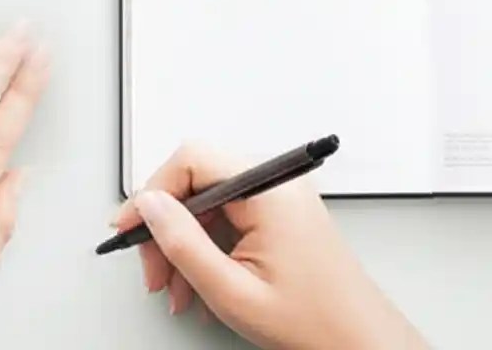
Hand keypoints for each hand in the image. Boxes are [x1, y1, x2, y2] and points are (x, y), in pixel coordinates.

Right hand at [114, 145, 425, 349]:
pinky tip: (200, 286)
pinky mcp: (280, 215)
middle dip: (165, 229)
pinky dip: (206, 250)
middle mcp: (277, 185)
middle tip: (152, 269)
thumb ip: (183, 242)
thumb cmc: (315, 322)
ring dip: (183, 247)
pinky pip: (227, 219)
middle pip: (195, 182)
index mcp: (270, 191)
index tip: (129, 225)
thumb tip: (148, 205)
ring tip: (177, 290)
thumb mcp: (231, 289)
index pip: (191, 160)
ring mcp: (280, 199)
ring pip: (206, 205)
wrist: (362, 344)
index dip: (152, 191)